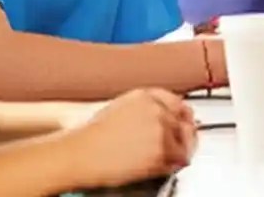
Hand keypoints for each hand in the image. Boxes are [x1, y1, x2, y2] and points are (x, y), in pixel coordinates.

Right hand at [67, 88, 196, 188]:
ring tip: (166, 160)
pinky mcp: (160, 151)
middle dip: (184, 136)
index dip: (183, 117)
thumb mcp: (118, 109)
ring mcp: (160, 130)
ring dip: (178, 152)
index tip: (185, 124)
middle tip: (180, 146)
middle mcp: (157, 109)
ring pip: (184, 142)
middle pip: (185, 123)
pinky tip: (161, 167)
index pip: (178, 103)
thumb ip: (144, 110)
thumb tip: (161, 119)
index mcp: (146, 95)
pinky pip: (178, 159)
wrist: (78, 154)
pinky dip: (173, 165)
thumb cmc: (89, 136)